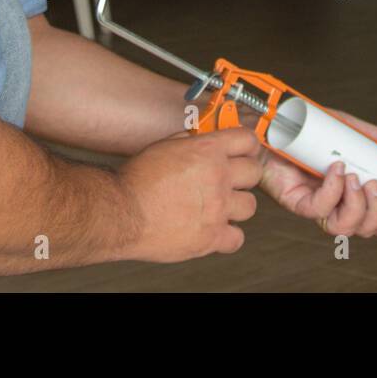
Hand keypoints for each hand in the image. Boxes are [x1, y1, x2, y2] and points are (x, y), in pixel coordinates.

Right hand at [118, 127, 264, 262]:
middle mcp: (218, 177)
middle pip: (255, 172)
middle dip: (245, 174)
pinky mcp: (212, 237)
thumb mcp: (164, 147)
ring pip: (250, 206)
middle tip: (233, 179)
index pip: (247, 139)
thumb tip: (201, 139)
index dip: (247, 145)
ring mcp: (218, 208)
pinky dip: (228, 236)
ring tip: (220, 207)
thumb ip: (189, 142)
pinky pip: (237, 238)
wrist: (121, 213)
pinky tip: (215, 231)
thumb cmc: (135, 181)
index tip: (246, 151)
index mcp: (207, 151)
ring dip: (237, 206)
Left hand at [257, 109, 376, 238]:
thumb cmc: (303, 129)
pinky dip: (332, 190)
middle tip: (375, 185)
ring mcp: (313, 203)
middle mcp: (330, 202)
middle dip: (375, 213)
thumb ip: (372, 138)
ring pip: (341, 227)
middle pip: (360, 229)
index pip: (369, 219)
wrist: (269, 123)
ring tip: (354, 178)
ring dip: (356, 205)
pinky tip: (335, 170)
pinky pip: (318, 209)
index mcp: (345, 190)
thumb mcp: (345, 128)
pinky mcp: (294, 200)